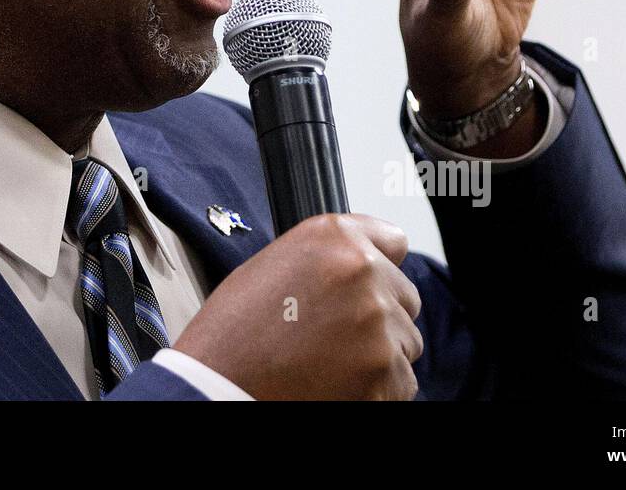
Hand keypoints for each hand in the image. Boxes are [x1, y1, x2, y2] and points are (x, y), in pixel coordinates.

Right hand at [172, 213, 422, 399]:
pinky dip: (378, 387)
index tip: (370, 283)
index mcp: (333, 238)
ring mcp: (377, 323)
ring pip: (405, 341)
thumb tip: (373, 259)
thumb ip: (330, 255)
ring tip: (331, 361)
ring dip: (379, 353)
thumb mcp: (275, 264)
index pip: (393, 241)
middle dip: (380, 316)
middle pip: (404, 297)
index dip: (379, 266)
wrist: (220, 384)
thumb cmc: (236, 330)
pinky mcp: (384, 371)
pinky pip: (402, 380)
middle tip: (336, 334)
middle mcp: (361, 271)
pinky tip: (337, 383)